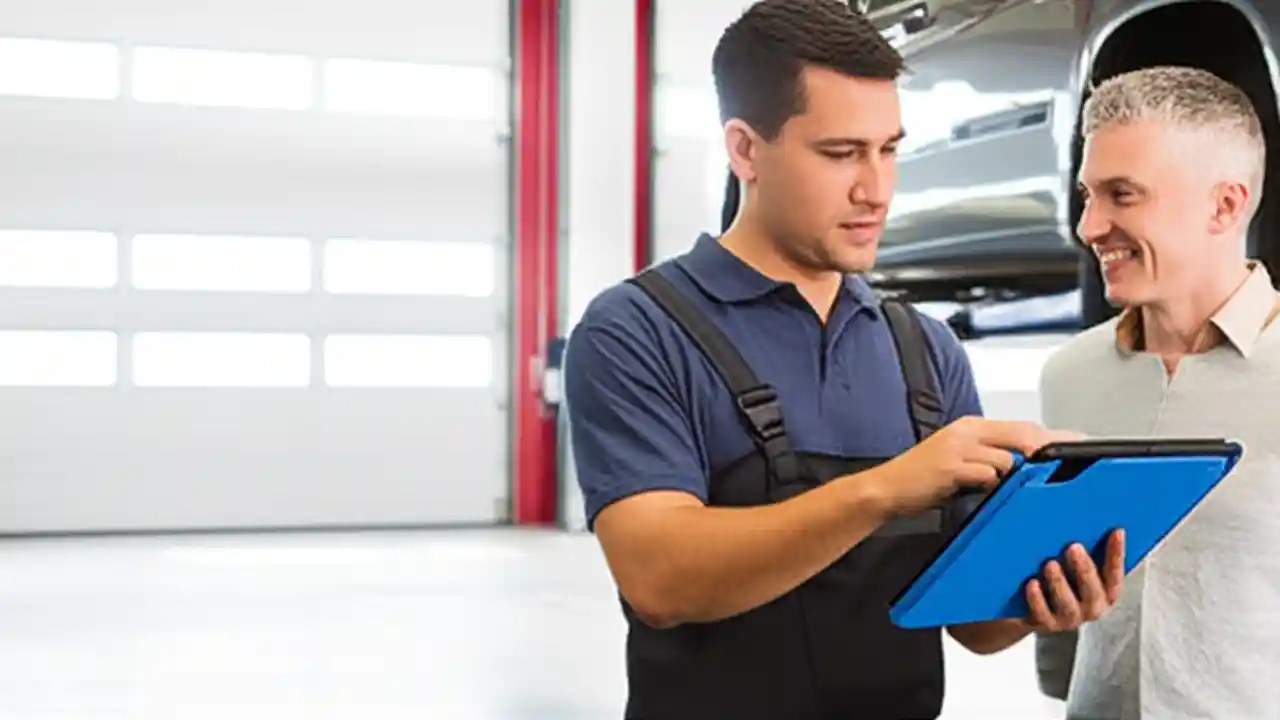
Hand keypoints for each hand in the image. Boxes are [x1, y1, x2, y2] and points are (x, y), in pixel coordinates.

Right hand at [870, 416, 1083, 515]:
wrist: (887, 489)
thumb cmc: (924, 480)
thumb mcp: (961, 464)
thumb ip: (990, 460)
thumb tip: (1024, 467)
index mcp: (972, 428)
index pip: (1022, 428)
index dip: (1052, 436)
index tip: (1078, 441)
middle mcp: (967, 432)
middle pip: (1022, 435)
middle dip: (1051, 448)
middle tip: (1077, 458)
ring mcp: (958, 448)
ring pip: (1007, 457)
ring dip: (1016, 476)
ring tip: (1018, 489)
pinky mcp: (950, 467)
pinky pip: (987, 474)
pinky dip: (994, 484)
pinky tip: (989, 492)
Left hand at [1024, 529, 1125, 631]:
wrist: (1029, 609)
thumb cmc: (1060, 579)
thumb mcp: (1074, 567)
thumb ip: (1085, 552)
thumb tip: (1086, 517)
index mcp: (1105, 593)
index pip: (1115, 574)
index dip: (1117, 554)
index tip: (1117, 531)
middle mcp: (1091, 609)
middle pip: (1093, 593)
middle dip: (1084, 570)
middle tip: (1073, 547)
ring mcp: (1069, 620)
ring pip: (1068, 605)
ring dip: (1059, 584)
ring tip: (1050, 564)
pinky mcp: (1045, 624)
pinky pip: (1042, 614)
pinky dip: (1037, 599)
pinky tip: (1032, 583)